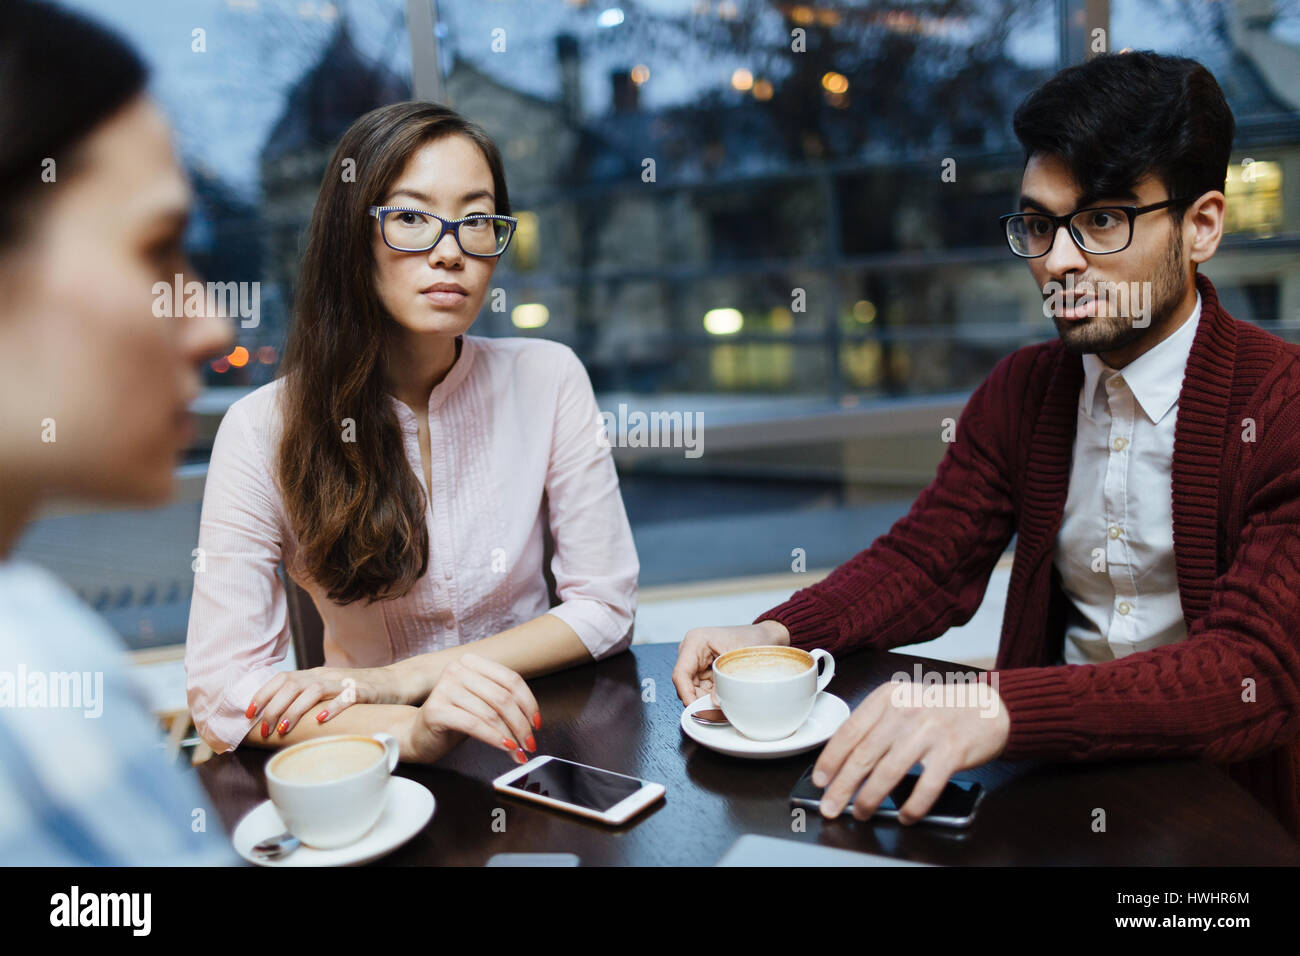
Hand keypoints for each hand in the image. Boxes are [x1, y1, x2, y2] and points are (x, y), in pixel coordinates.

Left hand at [246, 665, 404, 738]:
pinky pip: (345, 698)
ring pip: (313, 690)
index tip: (248, 714)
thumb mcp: (327, 691)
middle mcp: (325, 675)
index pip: (281, 678)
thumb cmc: (357, 691)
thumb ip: (306, 699)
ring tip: (284, 729)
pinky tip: (321, 720)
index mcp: (314, 675)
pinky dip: (331, 708)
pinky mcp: (363, 691)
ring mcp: (343, 682)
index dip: (262, 694)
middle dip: (273, 707)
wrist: (395, 682)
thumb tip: (276, 719)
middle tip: (264, 730)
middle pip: (292, 684)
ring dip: (294, 709)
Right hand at [401, 653, 541, 763]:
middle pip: (503, 697)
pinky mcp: (436, 709)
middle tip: (529, 743)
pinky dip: (494, 738)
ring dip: (510, 736)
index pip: (511, 679)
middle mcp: (456, 669)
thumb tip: (534, 718)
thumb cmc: (454, 719)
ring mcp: (444, 687)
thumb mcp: (482, 703)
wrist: (418, 735)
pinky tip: (503, 747)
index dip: (529, 703)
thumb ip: (503, 700)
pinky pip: (474, 724)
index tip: (537, 723)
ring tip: (517, 751)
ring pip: (490, 713)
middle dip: (521, 724)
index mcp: (471, 662)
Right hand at [671, 620, 789, 704]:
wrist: (765, 636)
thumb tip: (714, 704)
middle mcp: (691, 651)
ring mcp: (696, 661)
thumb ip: (726, 682)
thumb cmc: (754, 640)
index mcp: (696, 641)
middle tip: (716, 712)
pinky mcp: (703, 670)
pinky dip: (710, 697)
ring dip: (705, 700)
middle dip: (698, 700)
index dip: (686, 694)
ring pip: (692, 689)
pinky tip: (724, 700)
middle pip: (685, 684)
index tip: (696, 709)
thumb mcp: (740, 660)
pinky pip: (701, 689)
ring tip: (724, 704)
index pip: (681, 674)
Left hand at [812, 676, 1009, 823]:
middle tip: (831, 806)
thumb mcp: (903, 702)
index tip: (820, 780)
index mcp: (888, 697)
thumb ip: (876, 724)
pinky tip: (905, 816)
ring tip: (861, 812)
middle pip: (864, 755)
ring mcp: (929, 730)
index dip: (831, 759)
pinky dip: (913, 806)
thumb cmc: (939, 710)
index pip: (850, 731)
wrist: (988, 708)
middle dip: (842, 786)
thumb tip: (844, 761)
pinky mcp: (952, 751)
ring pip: (889, 772)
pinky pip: (926, 786)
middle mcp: (905, 710)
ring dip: (870, 798)